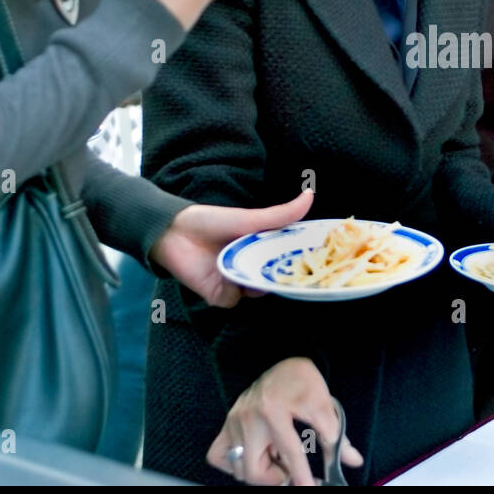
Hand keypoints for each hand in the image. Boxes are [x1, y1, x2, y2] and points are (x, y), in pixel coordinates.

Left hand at [149, 190, 314, 307]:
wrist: (173, 232)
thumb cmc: (212, 221)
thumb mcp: (250, 218)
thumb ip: (281, 215)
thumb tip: (311, 194)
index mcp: (263, 250)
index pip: (289, 259)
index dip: (303, 260)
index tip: (320, 257)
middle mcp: (252, 269)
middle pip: (276, 279)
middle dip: (285, 275)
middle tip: (297, 268)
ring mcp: (237, 283)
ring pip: (258, 291)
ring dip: (259, 281)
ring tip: (261, 266)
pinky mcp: (220, 296)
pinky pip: (236, 299)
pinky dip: (235, 288)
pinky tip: (231, 272)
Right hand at [207, 357, 364, 485]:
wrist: (283, 362)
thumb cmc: (303, 381)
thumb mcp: (324, 404)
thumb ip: (336, 435)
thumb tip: (352, 460)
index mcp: (274, 409)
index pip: (289, 452)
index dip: (301, 476)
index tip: (309, 487)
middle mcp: (248, 417)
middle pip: (254, 471)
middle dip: (277, 478)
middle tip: (292, 471)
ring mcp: (233, 421)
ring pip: (240, 468)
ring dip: (261, 471)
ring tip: (278, 459)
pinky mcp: (227, 424)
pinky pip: (220, 456)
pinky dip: (237, 464)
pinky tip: (256, 456)